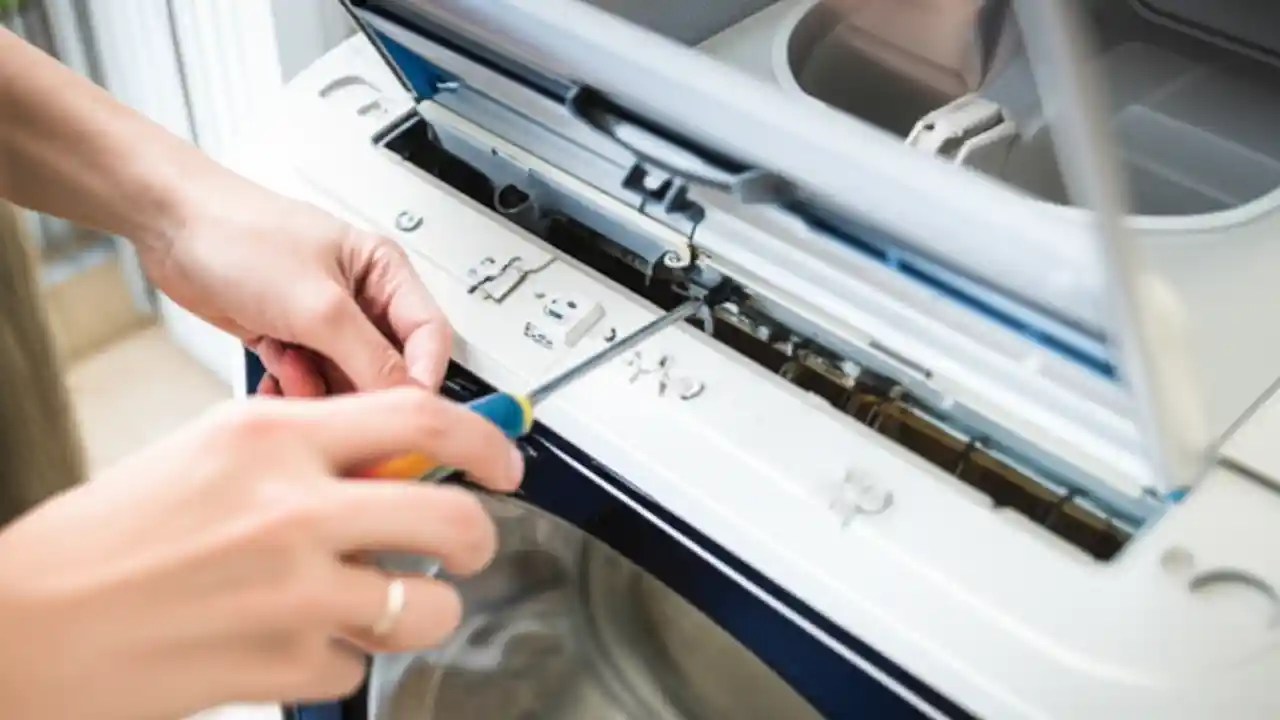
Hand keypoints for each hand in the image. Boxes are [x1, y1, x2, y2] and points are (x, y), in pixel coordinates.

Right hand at [0, 390, 522, 719]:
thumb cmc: (109, 536)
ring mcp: (294, 594)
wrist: (29, 623)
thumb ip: (311, 449)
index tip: (506, 459)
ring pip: (427, 607)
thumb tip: (399, 460)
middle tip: (468, 545)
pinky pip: (359, 664)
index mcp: (271, 439)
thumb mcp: (214, 452)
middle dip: (479, 537)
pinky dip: (341, 657)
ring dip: (421, 610)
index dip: (485, 439)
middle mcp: (292, 511)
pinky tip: (291, 638)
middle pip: (452, 519)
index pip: (420, 419)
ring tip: (379, 603)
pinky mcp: (284, 665)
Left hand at [139, 181, 449, 394]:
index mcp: (384, 273)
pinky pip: (308, 381)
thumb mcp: (317, 304)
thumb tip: (406, 398)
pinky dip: (293, 390)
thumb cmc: (239, 234)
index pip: (431, 336)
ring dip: (321, 393)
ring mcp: (323, 320)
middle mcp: (360, 298)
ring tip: (293, 382)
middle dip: (363, 391)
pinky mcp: (288, 337)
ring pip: (346, 380)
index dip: (424, 378)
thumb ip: (369, 356)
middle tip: (341, 410)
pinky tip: (274, 383)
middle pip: (388, 366)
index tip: (408, 415)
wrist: (168, 226)